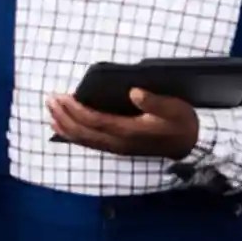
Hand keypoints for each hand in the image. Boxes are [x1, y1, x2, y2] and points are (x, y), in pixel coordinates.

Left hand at [48, 88, 198, 159]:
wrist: (191, 144)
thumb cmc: (181, 123)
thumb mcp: (174, 108)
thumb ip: (154, 101)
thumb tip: (134, 92)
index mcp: (129, 131)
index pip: (95, 121)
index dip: (76, 110)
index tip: (62, 97)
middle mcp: (119, 142)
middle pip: (84, 132)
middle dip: (64, 116)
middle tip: (50, 100)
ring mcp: (117, 147)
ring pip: (85, 140)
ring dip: (65, 126)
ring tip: (51, 112)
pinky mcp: (118, 148)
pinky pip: (90, 143)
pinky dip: (74, 135)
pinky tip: (65, 128)